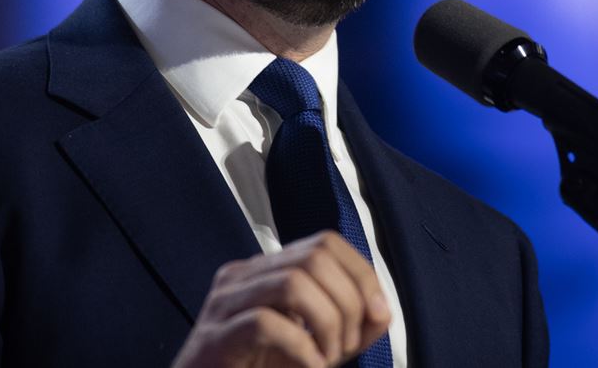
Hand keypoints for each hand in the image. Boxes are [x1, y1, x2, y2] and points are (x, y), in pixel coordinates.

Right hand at [171, 230, 391, 367]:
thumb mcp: (314, 346)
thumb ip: (349, 328)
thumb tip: (382, 311)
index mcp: (266, 270)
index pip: (325, 242)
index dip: (360, 274)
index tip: (376, 313)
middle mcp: (243, 276)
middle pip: (314, 257)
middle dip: (347, 302)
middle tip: (346, 345)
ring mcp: (225, 304)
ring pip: (292, 283)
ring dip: (326, 323)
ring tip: (328, 357)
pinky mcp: (215, 337)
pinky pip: (265, 324)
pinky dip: (301, 348)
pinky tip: (310, 367)